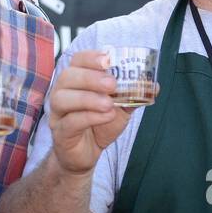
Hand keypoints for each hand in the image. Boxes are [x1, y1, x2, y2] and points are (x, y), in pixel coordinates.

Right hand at [47, 50, 155, 175]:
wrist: (86, 155)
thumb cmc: (99, 126)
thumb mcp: (119, 109)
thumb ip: (132, 95)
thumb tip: (154, 86)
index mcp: (76, 81)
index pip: (77, 61)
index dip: (91, 57)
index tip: (108, 59)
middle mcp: (62, 93)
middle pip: (67, 76)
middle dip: (90, 77)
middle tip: (112, 84)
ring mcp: (58, 113)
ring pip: (63, 98)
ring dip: (88, 98)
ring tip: (109, 104)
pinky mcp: (60, 133)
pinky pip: (70, 122)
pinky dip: (89, 117)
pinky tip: (106, 116)